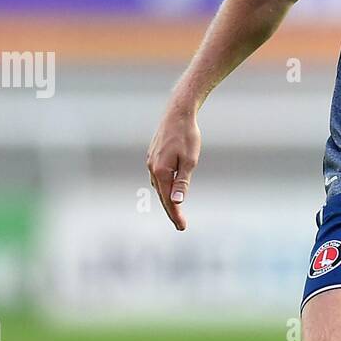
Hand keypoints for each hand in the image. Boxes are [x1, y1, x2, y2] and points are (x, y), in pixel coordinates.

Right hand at [146, 106, 200, 230]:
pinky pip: (158, 176)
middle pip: (162, 195)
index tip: (182, 227)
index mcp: (161, 171)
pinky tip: (168, 189)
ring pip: (159, 185)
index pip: (168, 199)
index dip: (176, 214)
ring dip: (167, 198)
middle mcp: (153, 168)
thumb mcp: (189, 161)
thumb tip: (177, 201)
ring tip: (176, 211)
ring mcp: (151, 161)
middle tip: (180, 225)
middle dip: (171, 210)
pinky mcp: (153, 155)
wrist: (178, 113)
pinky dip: (164, 186)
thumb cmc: (187, 136)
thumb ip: (182, 182)